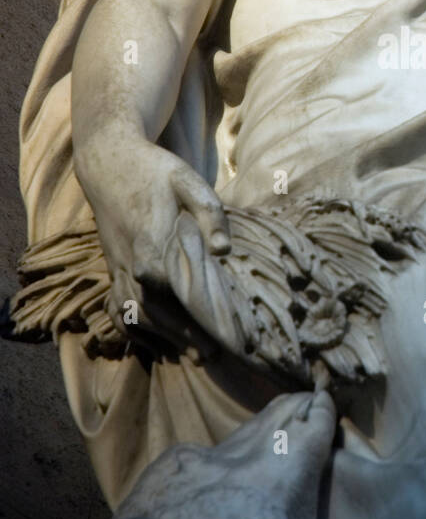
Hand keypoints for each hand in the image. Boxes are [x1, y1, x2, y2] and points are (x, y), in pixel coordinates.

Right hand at [76, 137, 231, 359]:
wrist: (108, 163)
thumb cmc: (154, 170)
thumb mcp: (187, 180)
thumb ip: (210, 212)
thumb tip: (223, 249)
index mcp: (151, 241)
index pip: (173, 289)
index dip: (195, 315)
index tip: (221, 332)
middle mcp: (130, 261)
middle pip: (155, 310)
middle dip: (183, 336)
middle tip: (213, 355)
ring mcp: (117, 267)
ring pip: (135, 313)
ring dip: (163, 338)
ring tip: (192, 354)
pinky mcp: (112, 267)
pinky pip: (116, 307)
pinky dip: (132, 329)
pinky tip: (153, 342)